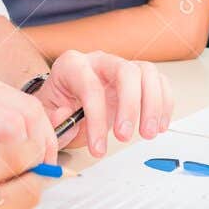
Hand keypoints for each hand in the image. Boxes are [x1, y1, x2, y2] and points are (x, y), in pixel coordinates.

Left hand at [32, 49, 173, 157]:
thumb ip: (52, 119)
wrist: (65, 102)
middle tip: (125, 136)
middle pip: (125, 72)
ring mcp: (121, 66)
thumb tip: (66, 116)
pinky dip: (164, 104)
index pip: (90, 87)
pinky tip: (159, 124)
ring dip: (153, 105)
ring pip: (147, 73)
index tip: (98, 148)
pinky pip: (159, 82)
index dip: (96, 119)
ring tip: (148, 133)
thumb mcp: (44, 116)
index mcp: (72, 65)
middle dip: (130, 106)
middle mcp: (99, 61)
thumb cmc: (56, 107)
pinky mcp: (138, 77)